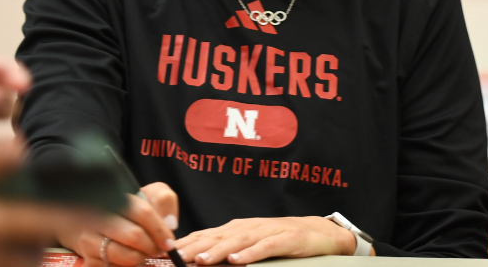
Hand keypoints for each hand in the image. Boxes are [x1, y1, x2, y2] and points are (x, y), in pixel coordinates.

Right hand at [57, 182, 178, 266]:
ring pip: (127, 256)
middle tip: (158, 250)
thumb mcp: (148, 195)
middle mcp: (98, 216)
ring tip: (144, 253)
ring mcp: (90, 239)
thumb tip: (171, 223)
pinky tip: (129, 259)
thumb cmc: (129, 210)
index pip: (142, 212)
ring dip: (142, 258)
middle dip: (152, 246)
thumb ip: (164, 200)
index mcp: (115, 197)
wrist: (94, 221)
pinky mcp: (89, 259)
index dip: (160, 230)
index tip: (169, 242)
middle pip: (135, 236)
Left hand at [175, 216, 355, 264]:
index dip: (187, 243)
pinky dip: (251, 254)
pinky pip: (265, 248)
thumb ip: (228, 249)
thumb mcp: (252, 243)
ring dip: (219, 251)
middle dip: (196, 247)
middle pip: (218, 237)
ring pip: (239, 241)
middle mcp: (249, 228)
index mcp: (238, 229)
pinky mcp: (286, 240)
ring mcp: (268, 232)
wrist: (319, 233)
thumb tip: (200, 260)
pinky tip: (238, 260)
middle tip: (177, 257)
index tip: (168, 253)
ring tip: (202, 260)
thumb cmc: (282, 239)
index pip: (207, 234)